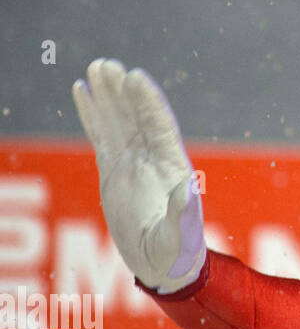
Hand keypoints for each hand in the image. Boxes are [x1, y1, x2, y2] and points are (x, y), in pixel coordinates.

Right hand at [71, 58, 206, 293]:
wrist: (164, 264)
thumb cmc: (177, 253)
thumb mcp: (181, 237)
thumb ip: (183, 214)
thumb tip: (187, 189)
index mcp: (172, 167)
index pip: (160, 127)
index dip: (148, 102)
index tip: (135, 77)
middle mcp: (154, 158)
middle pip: (138, 117)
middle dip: (123, 91)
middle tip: (107, 65)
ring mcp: (134, 161)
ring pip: (119, 121)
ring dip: (108, 95)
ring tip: (97, 67)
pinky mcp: (115, 169)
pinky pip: (101, 135)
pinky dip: (92, 113)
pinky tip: (82, 90)